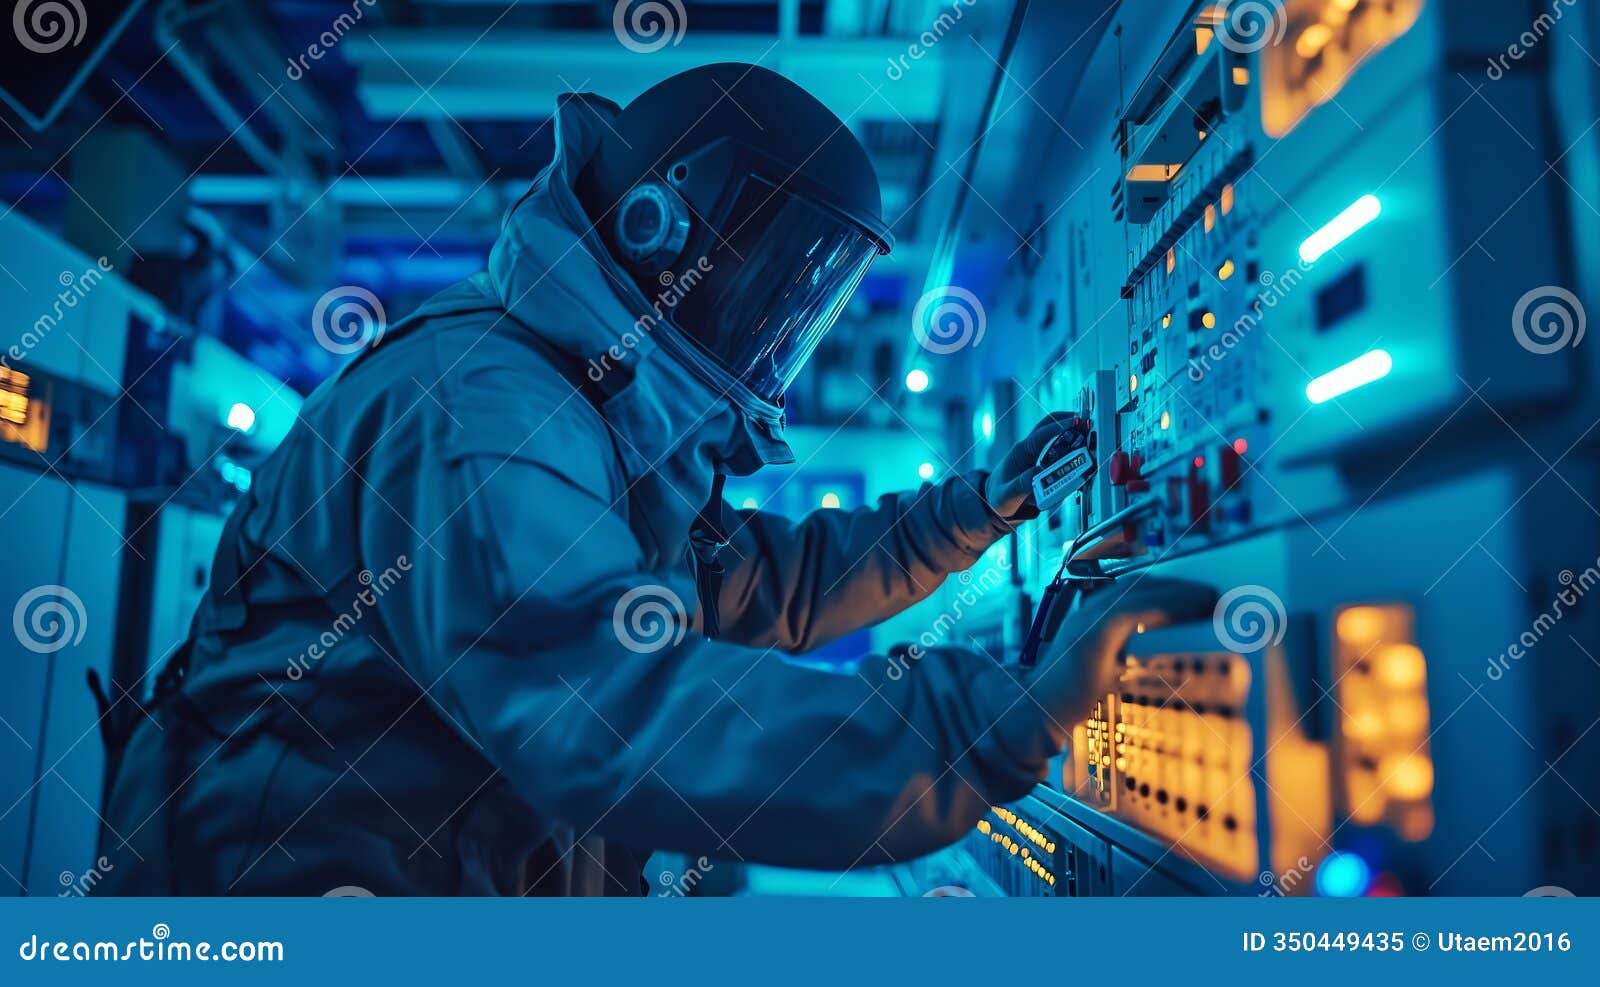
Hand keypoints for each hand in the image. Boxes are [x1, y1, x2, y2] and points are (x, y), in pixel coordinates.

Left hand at [983, 413, 1081, 521]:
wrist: (994, 501)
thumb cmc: (998, 498)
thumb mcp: (1007, 495)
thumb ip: (1022, 485)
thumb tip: (1040, 473)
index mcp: (1020, 452)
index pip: (1042, 433)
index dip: (1060, 426)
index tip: (1077, 424)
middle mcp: (1028, 448)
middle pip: (1050, 425)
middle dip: (1069, 421)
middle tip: (1088, 424)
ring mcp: (1035, 453)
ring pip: (1056, 435)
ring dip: (1072, 432)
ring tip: (1090, 437)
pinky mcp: (1041, 460)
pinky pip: (1058, 449)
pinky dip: (1071, 447)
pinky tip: (1082, 453)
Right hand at [1027, 577, 1216, 727]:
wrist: (1035, 711)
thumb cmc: (1068, 696)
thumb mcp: (1103, 669)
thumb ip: (1126, 656)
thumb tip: (1161, 658)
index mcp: (1091, 616)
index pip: (1134, 589)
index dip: (1169, 588)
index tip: (1199, 596)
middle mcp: (1088, 610)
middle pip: (1140, 584)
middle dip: (1180, 586)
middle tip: (1213, 595)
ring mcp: (1087, 620)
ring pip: (1139, 592)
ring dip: (1179, 593)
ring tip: (1208, 600)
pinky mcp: (1090, 636)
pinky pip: (1131, 612)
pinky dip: (1162, 609)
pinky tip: (1186, 613)